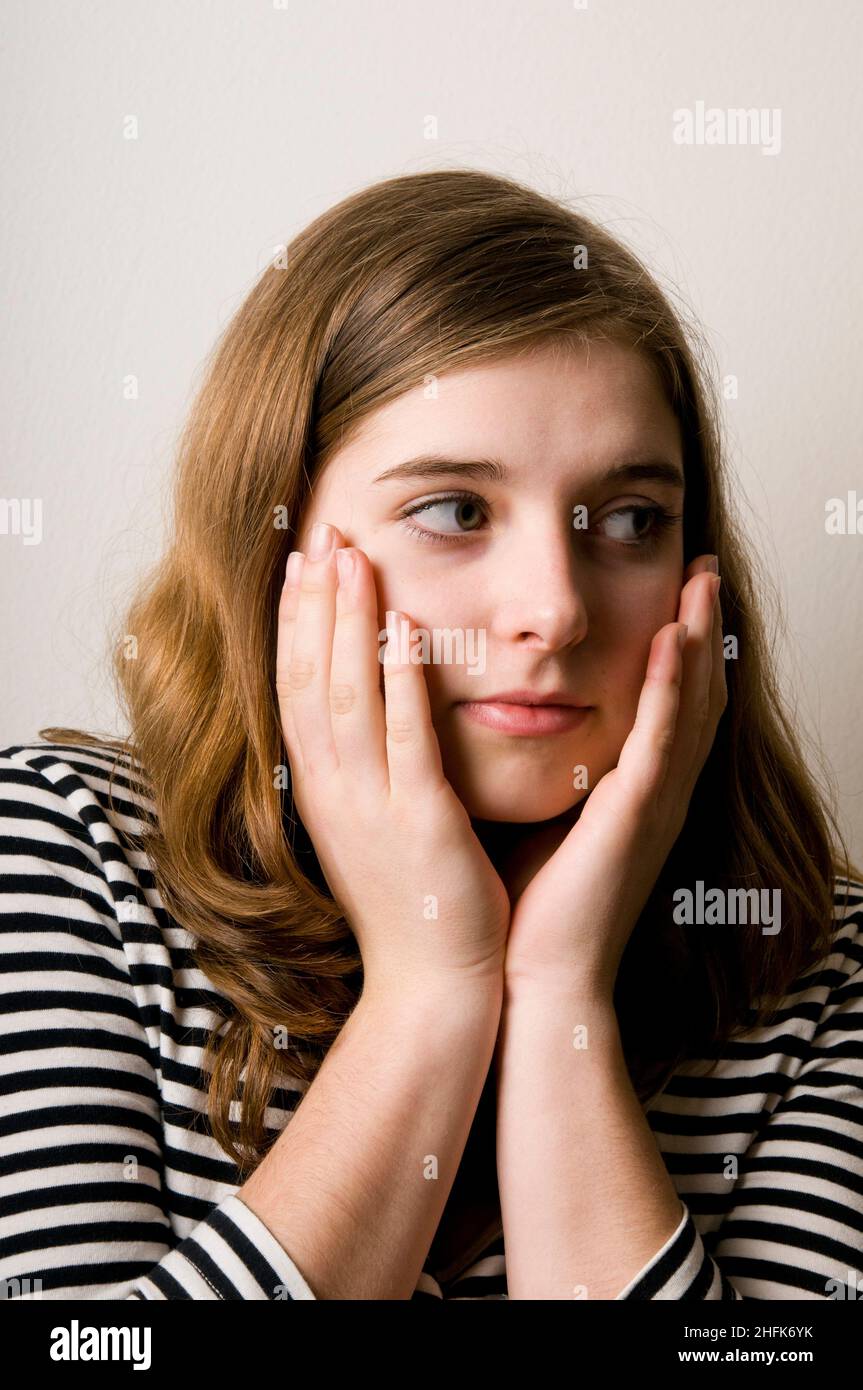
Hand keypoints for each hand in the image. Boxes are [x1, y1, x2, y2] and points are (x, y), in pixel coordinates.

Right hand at [276, 522, 511, 1000]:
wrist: (435, 985)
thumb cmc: (413, 905)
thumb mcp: (372, 828)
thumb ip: (366, 768)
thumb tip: (367, 711)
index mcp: (323, 790)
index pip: (296, 688)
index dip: (296, 622)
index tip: (303, 563)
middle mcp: (334, 791)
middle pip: (310, 678)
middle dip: (314, 603)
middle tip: (321, 534)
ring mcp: (372, 806)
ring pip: (347, 697)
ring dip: (348, 623)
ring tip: (353, 558)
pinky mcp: (420, 822)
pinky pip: (404, 740)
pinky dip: (399, 682)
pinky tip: (405, 629)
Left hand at [502, 554, 726, 1000]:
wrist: (533, 977)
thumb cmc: (529, 903)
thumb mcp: (542, 816)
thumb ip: (546, 769)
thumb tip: (510, 718)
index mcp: (633, 792)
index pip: (666, 705)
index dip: (676, 648)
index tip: (672, 590)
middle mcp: (656, 792)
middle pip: (693, 694)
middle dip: (700, 628)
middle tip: (703, 567)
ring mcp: (654, 804)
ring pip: (690, 706)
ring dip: (698, 639)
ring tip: (701, 579)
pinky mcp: (637, 817)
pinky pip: (662, 740)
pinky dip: (672, 688)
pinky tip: (671, 641)